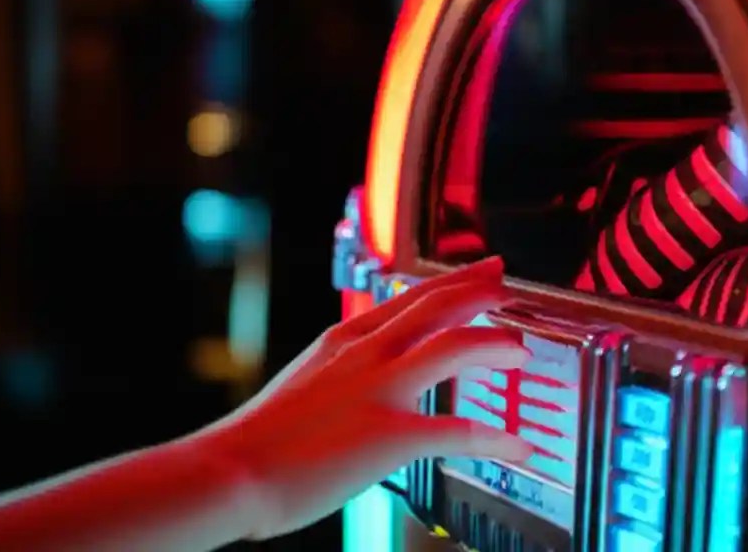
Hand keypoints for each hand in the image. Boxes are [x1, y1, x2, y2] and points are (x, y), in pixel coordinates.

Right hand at [201, 257, 532, 540]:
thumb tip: (352, 385)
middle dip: (478, 291)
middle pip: (435, 306)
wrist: (227, 473)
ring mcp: (379, 390)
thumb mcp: (300, 387)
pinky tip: (516, 443)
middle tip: (507, 283)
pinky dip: (494, 438)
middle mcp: (365, 355)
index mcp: (342, 341)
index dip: (448, 284)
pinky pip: (457, 431)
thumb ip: (334, 377)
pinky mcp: (390, 433)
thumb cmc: (254, 444)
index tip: (474, 273)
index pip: (406, 299)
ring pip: (454, 347)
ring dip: (495, 344)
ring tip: (521, 349)